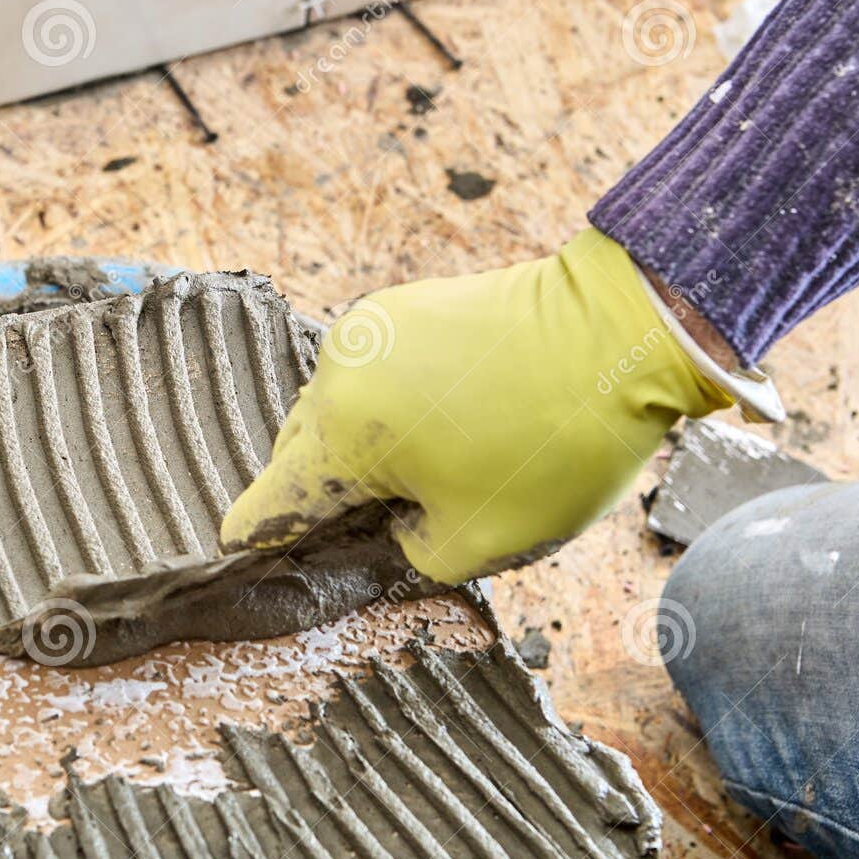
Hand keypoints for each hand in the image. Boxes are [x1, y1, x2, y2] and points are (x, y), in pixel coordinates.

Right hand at [221, 230, 734, 582]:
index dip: (258, 538)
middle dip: (326, 491)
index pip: (269, 503)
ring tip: (429, 472)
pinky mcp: (405, 305)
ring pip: (337, 411)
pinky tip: (445, 426)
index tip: (239, 551)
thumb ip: (413, 554)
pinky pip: (372, 373)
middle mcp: (337, 374)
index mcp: (340, 436)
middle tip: (378, 525)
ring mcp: (368, 329)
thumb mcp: (481, 540)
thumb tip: (398, 526)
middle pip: (300, 454)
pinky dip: (390, 407)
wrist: (619, 330)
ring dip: (362, 446)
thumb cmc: (551, 442)